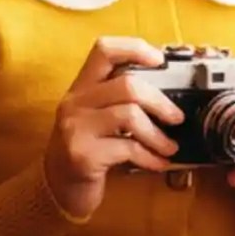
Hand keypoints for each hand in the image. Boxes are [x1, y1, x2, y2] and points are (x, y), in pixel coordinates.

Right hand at [43, 37, 184, 218]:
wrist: (57, 187)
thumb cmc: (84, 148)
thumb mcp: (94, 117)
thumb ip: (118, 100)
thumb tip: (168, 93)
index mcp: (81, 87)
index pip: (104, 50)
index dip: (134, 48)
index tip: (160, 60)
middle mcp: (75, 102)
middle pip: (127, 85)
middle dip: (160, 102)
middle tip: (177, 118)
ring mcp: (76, 128)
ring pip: (129, 115)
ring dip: (157, 134)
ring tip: (170, 147)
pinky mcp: (83, 155)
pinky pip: (127, 148)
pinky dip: (150, 156)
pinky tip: (158, 163)